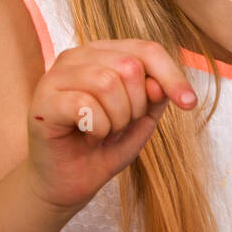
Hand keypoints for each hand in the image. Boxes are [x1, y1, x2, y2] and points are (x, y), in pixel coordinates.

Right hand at [26, 39, 196, 209]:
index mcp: (103, 54)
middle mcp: (77, 57)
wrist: (70, 182)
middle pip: (129, 66)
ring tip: (104, 132)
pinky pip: (85, 105)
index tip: (189, 104)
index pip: (146, 49)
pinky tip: (88, 137)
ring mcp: (56, 75)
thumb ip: (154, 96)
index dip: (172, 76)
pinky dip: (98, 129)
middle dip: (136, 106)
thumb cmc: (105, 146)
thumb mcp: (142, 119)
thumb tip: (158, 84)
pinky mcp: (43, 100)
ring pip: (107, 83)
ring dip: (116, 119)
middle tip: (120, 126)